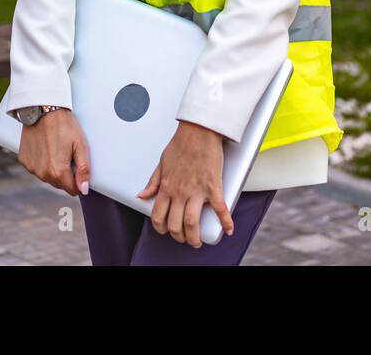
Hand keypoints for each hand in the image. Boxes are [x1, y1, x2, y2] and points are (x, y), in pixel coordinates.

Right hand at [17, 109, 89, 197]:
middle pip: (59, 184)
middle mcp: (42, 174)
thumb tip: (84, 190)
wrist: (42, 109)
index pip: (72, 190)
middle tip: (68, 153)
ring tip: (56, 148)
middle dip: (66, 174)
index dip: (78, 180)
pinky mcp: (24, 161)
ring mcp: (31, 168)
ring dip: (53, 168)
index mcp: (58, 172)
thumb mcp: (80, 145)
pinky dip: (42, 162)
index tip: (78, 166)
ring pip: (47, 177)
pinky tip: (45, 147)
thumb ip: (83, 170)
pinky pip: (36, 168)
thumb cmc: (64, 125)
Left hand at [137, 120, 234, 246]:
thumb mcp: (161, 163)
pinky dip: (225, 222)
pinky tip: (228, 229)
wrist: (199, 130)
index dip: (162, 229)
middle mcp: (180, 192)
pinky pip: (220, 209)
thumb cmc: (181, 144)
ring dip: (195, 237)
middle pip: (176, 225)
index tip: (166, 231)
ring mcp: (197, 191)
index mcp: (167, 187)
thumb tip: (142, 195)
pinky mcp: (214, 187)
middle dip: (179, 237)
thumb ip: (152, 182)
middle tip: (185, 239)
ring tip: (198, 240)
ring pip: (192, 224)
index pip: (159, 217)